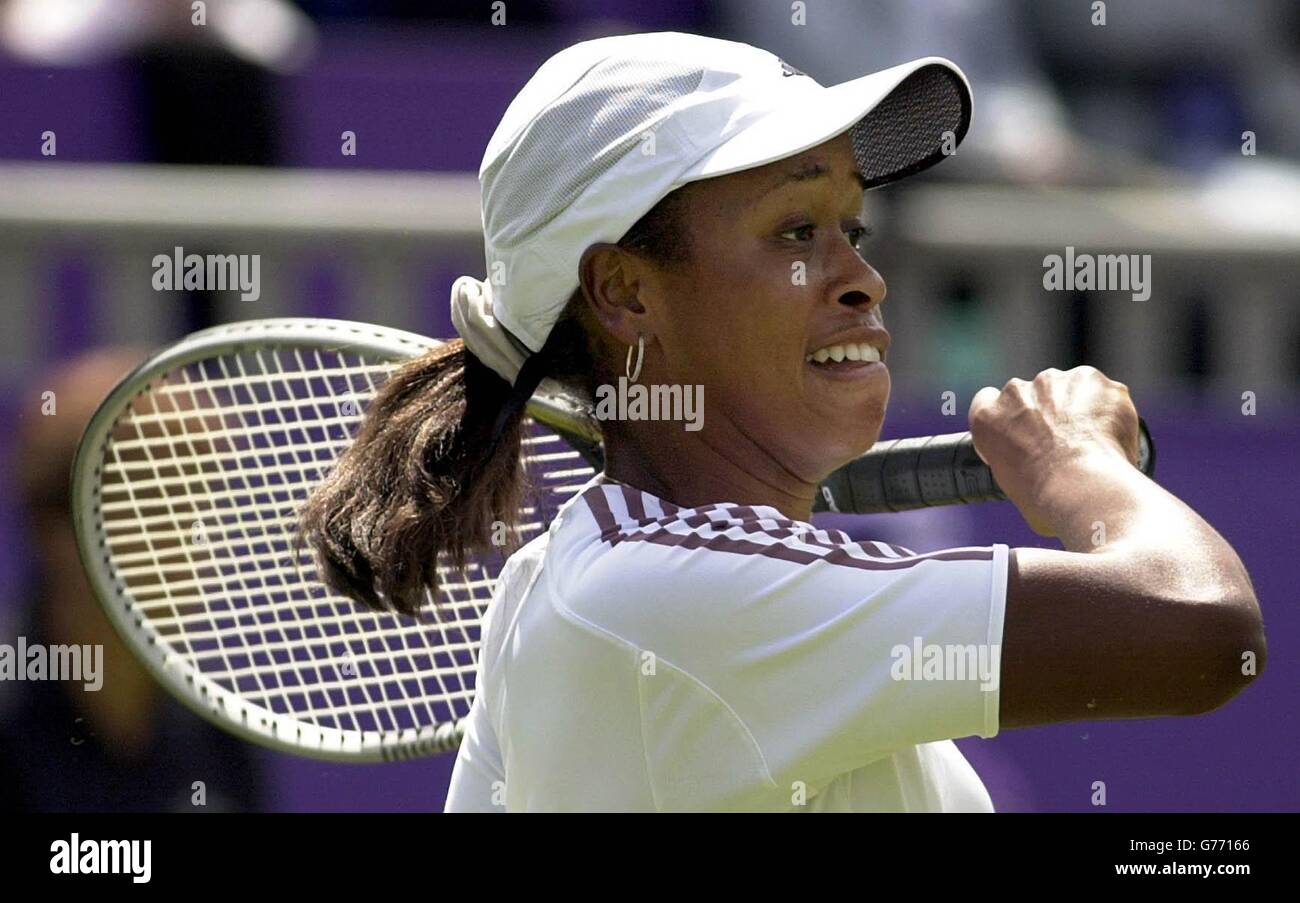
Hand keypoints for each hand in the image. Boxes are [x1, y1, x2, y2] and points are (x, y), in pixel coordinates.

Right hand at [969, 366, 1140, 536]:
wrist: (1083, 486)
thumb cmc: (1046, 499)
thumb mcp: (1010, 485)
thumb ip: (1018, 462)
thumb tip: (1039, 472)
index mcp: (987, 417)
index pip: (988, 403)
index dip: (1008, 420)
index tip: (1022, 437)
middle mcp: (1015, 392)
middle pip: (1030, 395)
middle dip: (1046, 414)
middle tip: (1064, 446)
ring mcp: (1054, 382)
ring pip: (1068, 389)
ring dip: (1077, 407)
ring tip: (1093, 444)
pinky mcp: (1091, 380)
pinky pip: (1101, 392)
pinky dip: (1108, 409)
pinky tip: (1113, 436)